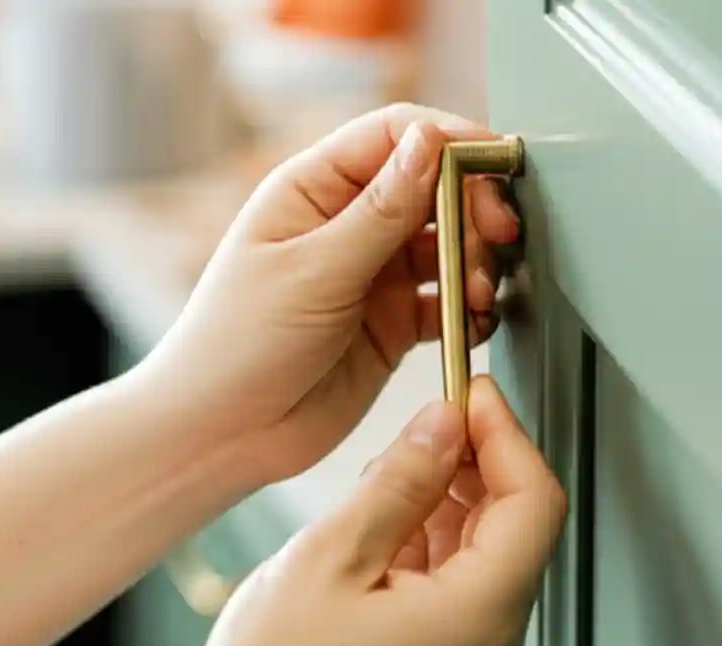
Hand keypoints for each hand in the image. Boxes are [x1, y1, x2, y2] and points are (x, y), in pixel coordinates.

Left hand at [135, 104, 520, 484]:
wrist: (221, 435)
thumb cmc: (239, 343)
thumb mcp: (312, 271)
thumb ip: (380, 211)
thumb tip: (431, 140)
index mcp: (314, 188)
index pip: (395, 135)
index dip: (450, 139)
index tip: (496, 161)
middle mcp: (348, 223)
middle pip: (434, 186)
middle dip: (473, 205)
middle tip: (499, 234)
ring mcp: (373, 274)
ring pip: (448, 245)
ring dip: (476, 261)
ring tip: (478, 292)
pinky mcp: (392, 324)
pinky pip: (447, 302)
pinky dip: (470, 309)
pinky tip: (473, 322)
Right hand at [180, 377, 566, 645]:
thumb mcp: (328, 559)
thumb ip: (399, 483)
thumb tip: (441, 426)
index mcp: (478, 621)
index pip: (536, 501)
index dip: (506, 435)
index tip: (472, 396)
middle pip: (517, 527)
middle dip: (477, 464)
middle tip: (429, 422)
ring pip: (488, 556)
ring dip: (451, 501)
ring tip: (393, 476)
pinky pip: (461, 591)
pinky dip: (433, 545)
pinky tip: (387, 524)